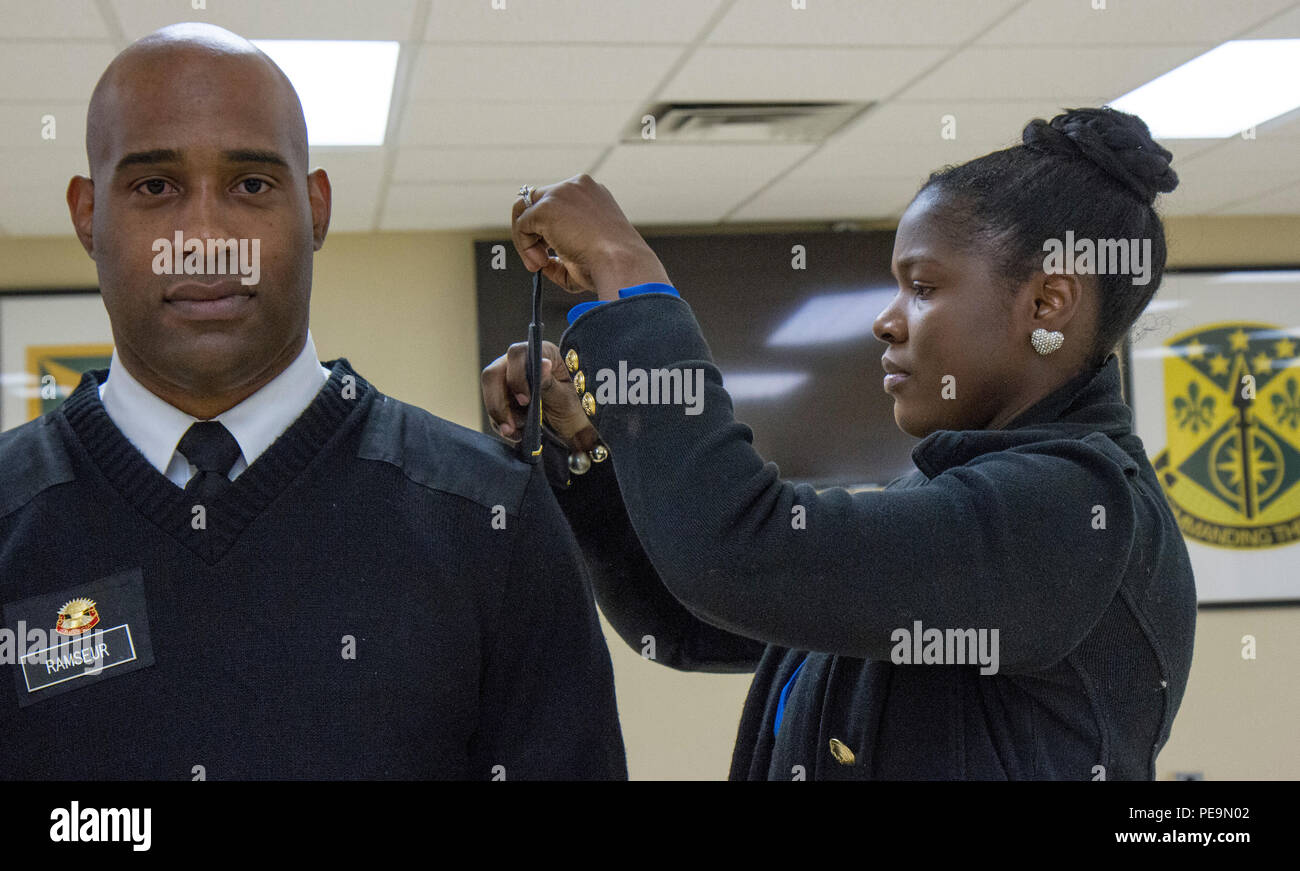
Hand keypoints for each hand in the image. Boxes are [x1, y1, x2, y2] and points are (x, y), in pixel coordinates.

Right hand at [482, 339, 599, 451]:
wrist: (577, 427)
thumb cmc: (577, 406)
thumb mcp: (567, 398)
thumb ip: (550, 383)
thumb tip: (542, 364)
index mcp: (542, 353)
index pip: (518, 354)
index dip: (516, 376)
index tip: (525, 401)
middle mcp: (521, 363)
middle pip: (494, 374)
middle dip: (498, 402)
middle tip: (512, 425)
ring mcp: (510, 380)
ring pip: (490, 393)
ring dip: (499, 415)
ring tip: (516, 433)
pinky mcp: (505, 398)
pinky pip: (494, 409)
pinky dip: (501, 423)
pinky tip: (517, 434)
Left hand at [512, 174, 670, 300]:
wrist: (621, 263)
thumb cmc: (611, 266)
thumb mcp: (587, 256)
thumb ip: (562, 258)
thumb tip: (542, 264)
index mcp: (592, 194)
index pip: (558, 203)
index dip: (550, 230)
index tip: (553, 254)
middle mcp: (576, 186)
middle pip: (537, 201)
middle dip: (535, 232)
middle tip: (540, 261)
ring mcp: (561, 193)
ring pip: (525, 211)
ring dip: (527, 240)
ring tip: (539, 264)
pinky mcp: (547, 206)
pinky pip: (522, 225)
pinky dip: (524, 246)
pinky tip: (541, 262)